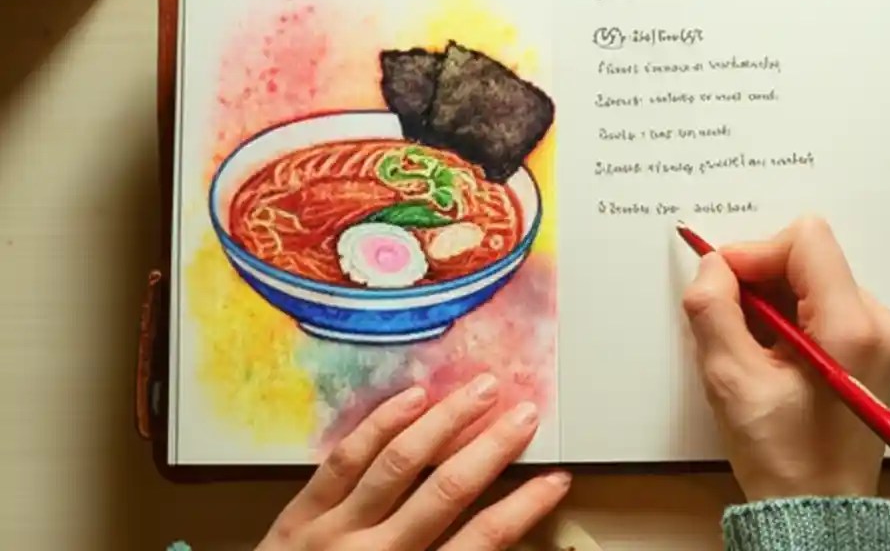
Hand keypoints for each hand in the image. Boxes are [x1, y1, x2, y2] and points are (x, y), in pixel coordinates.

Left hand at [255, 376, 569, 550]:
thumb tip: (493, 535)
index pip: (482, 543)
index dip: (524, 508)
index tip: (556, 479)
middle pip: (447, 491)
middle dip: (492, 447)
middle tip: (527, 411)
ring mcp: (333, 532)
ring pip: (399, 464)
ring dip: (445, 422)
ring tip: (481, 389)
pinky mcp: (299, 514)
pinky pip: (343, 460)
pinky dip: (380, 425)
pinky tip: (413, 397)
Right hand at [681, 216, 889, 500]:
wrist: (819, 509)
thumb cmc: (785, 458)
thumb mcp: (732, 382)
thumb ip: (714, 310)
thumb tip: (711, 266)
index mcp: (852, 326)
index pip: (805, 239)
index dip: (755, 252)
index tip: (723, 282)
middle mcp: (878, 321)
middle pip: (811, 257)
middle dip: (761, 279)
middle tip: (732, 322)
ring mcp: (880, 334)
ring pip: (814, 279)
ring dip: (773, 300)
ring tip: (753, 348)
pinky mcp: (873, 347)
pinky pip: (824, 305)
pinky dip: (790, 317)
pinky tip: (772, 356)